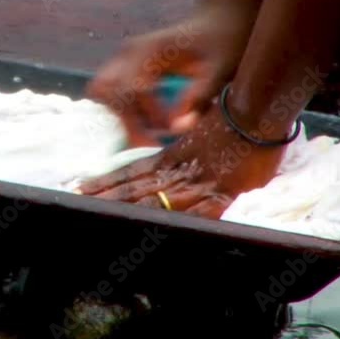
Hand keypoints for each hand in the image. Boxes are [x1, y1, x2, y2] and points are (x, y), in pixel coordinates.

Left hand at [77, 103, 284, 217]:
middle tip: (81, 202)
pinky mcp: (222, 192)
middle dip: (107, 197)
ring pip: (156, 200)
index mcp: (173, 156)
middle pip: (136, 187)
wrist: (258, 109)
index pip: (132, 172)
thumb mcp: (202, 130)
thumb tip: (173, 146)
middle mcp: (179, 170)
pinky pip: (199, 212)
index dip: (108, 181)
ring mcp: (199, 182)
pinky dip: (179, 221)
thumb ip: (185, 146)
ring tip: (101, 214)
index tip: (84, 187)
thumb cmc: (234, 117)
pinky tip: (159, 229)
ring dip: (128, 209)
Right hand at [86, 6, 256, 145]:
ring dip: (119, 115)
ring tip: (147, 130)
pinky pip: (109, 92)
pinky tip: (147, 120)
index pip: (132, 88)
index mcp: (150, 48)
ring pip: (100, 91)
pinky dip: (121, 110)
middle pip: (106, 90)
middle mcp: (130, 51)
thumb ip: (199, 98)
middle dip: (125, 119)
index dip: (147, 115)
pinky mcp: (125, 68)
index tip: (169, 130)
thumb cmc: (222, 43)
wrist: (218, 21)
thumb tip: (177, 129)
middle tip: (150, 140)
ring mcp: (124, 58)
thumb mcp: (219, 70)